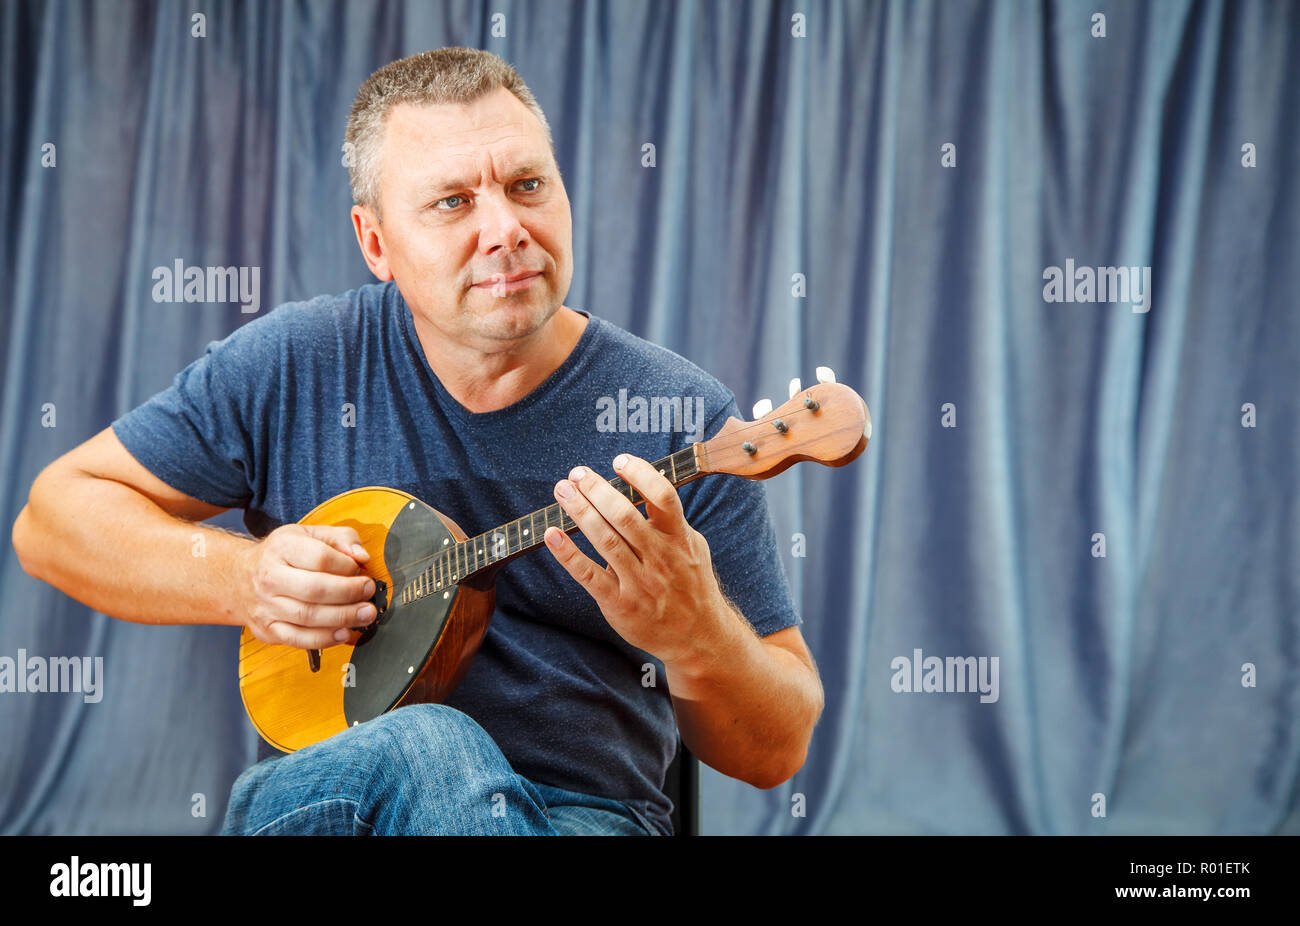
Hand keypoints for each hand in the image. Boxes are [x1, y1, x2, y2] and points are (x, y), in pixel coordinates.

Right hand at [237, 523, 376, 648]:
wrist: (239, 578)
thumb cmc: (282, 555)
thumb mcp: (309, 534)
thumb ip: (341, 538)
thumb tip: (361, 556)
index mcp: (282, 548)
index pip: (319, 558)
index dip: (346, 566)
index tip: (360, 570)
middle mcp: (270, 577)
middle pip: (315, 589)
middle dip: (349, 593)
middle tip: (369, 592)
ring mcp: (266, 606)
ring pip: (308, 616)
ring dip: (343, 617)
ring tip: (365, 614)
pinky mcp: (268, 629)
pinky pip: (298, 639)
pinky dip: (324, 639)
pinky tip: (344, 633)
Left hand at [544, 453, 726, 665]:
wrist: (697, 637)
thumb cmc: (690, 584)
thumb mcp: (692, 547)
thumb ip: (669, 520)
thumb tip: (643, 485)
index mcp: (679, 539)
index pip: (662, 498)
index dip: (640, 475)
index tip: (619, 461)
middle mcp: (660, 558)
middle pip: (625, 516)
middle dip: (597, 490)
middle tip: (577, 473)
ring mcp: (640, 582)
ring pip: (605, 541)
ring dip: (580, 512)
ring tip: (562, 491)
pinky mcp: (620, 604)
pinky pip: (589, 575)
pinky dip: (568, 553)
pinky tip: (552, 534)